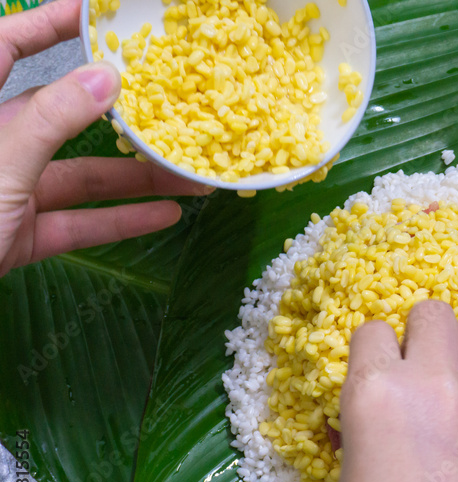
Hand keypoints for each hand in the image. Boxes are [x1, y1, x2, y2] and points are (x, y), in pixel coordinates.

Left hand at [0, 0, 212, 276]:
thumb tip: (106, 77)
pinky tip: (165, 216)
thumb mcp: (0, 166)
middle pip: (59, 117)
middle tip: (166, 103)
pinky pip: (75, 222)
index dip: (46, 24)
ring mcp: (4, 192)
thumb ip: (51, 121)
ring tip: (190, 175)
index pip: (4, 48)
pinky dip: (118, 221)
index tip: (96, 13)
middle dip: (117, 115)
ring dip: (135, 179)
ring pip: (77, 176)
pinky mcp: (16, 235)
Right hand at [338, 300, 457, 481]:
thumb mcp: (355, 465)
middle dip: (419, 334)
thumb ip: (372, 411)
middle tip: (418, 368)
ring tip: (453, 382)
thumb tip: (386, 390)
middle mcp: (434, 380)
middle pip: (432, 312)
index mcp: (377, 392)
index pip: (372, 331)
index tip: (379, 372)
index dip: (373, 353)